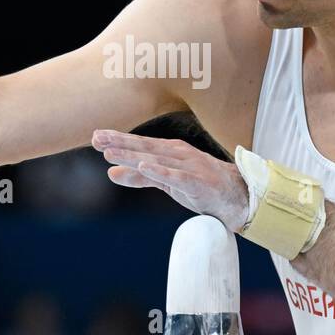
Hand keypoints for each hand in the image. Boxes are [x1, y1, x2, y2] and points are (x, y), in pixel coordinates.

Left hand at [91, 129, 250, 231]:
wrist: (238, 197)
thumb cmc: (201, 186)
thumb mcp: (166, 182)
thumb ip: (139, 177)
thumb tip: (111, 172)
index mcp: (170, 151)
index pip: (140, 144)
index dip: (118, 140)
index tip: (96, 136)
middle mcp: (179, 154)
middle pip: (145, 148)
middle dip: (120, 142)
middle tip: (96, 138)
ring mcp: (189, 167)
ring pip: (155, 160)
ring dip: (132, 155)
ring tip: (110, 152)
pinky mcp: (197, 182)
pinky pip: (175, 176)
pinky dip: (159, 170)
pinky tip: (143, 166)